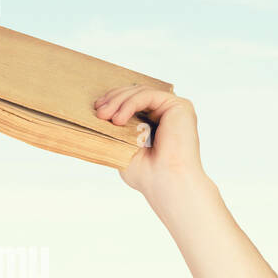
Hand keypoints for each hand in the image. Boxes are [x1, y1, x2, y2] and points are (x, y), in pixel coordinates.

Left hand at [93, 86, 205, 204]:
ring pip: (141, 92)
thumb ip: (116, 131)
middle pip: (137, 93)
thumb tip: (98, 114)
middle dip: (114, 99)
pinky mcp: (179, 106)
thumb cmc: (149, 175)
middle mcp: (168, 114)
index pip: (135, 102)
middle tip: (99, 112)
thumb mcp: (123, 148)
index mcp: (158, 122)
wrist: (167, 185)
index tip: (97, 109)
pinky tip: (118, 119)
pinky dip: (130, 104)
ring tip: (104, 116)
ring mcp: (175, 109)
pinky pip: (148, 96)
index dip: (115, 101)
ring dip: (119, 101)